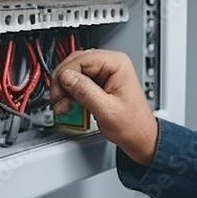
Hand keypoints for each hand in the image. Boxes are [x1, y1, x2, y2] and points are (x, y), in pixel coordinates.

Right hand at [50, 49, 157, 166]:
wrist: (140, 138)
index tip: (58, 92)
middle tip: (57, 99)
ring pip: (74, 72)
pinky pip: (78, 82)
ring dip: (64, 89)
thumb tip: (66, 77)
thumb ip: (85, 92)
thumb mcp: (106, 110)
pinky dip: (70, 93)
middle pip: (75, 63)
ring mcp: (105, 72)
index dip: (65, 74)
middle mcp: (111, 64)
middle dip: (62, 82)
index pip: (81, 59)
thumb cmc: (132, 125)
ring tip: (61, 105)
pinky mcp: (99, 82)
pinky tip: (68, 105)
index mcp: (117, 64)